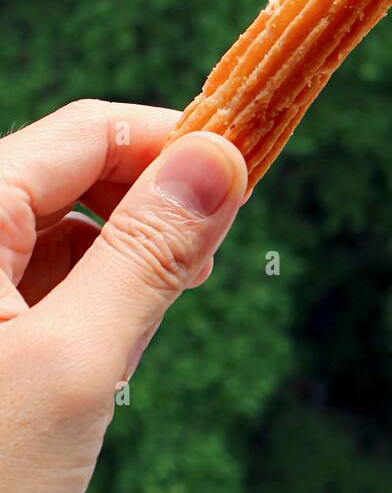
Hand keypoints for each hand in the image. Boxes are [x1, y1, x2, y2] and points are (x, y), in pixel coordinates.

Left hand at [0, 99, 245, 492]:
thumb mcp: (76, 361)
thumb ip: (151, 251)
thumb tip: (220, 158)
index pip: (87, 131)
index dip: (171, 142)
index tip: (245, 173)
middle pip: (75, 173)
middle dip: (149, 207)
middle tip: (205, 262)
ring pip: (65, 230)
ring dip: (124, 260)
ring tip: (145, 322)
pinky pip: (45, 281)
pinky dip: (92, 301)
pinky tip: (105, 350)